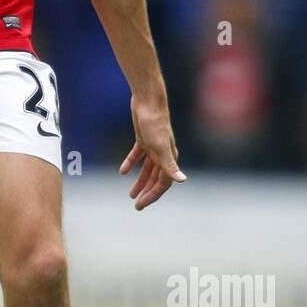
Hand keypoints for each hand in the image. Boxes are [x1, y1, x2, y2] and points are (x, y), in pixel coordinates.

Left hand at [119, 94, 186, 210]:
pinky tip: (122, 172)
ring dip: (140, 181)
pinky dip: (130, 164)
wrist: (148, 101)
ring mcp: (153, 146)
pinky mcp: (143, 138)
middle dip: (147, 192)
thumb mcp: (160, 147)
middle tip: (136, 205)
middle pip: (156, 178)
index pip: (163, 183)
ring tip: (131, 194)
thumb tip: (183, 180)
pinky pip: (137, 155)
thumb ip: (170, 165)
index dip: (153, 195)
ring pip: (147, 169)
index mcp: (169, 158)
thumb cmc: (155, 123)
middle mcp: (163, 153)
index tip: (141, 205)